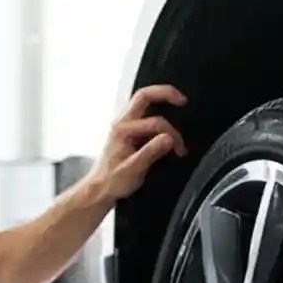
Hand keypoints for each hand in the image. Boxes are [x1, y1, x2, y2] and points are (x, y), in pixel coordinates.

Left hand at [86, 84, 188, 201]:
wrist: (99, 189)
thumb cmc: (112, 181)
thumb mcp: (133, 170)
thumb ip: (150, 152)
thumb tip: (168, 138)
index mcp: (121, 130)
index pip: (155, 123)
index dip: (171, 134)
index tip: (179, 149)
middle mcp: (121, 123)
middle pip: (143, 96)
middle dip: (165, 93)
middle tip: (182, 100)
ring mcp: (123, 125)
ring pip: (143, 103)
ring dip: (161, 101)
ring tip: (178, 103)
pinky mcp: (127, 130)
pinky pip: (144, 114)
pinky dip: (157, 113)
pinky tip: (166, 123)